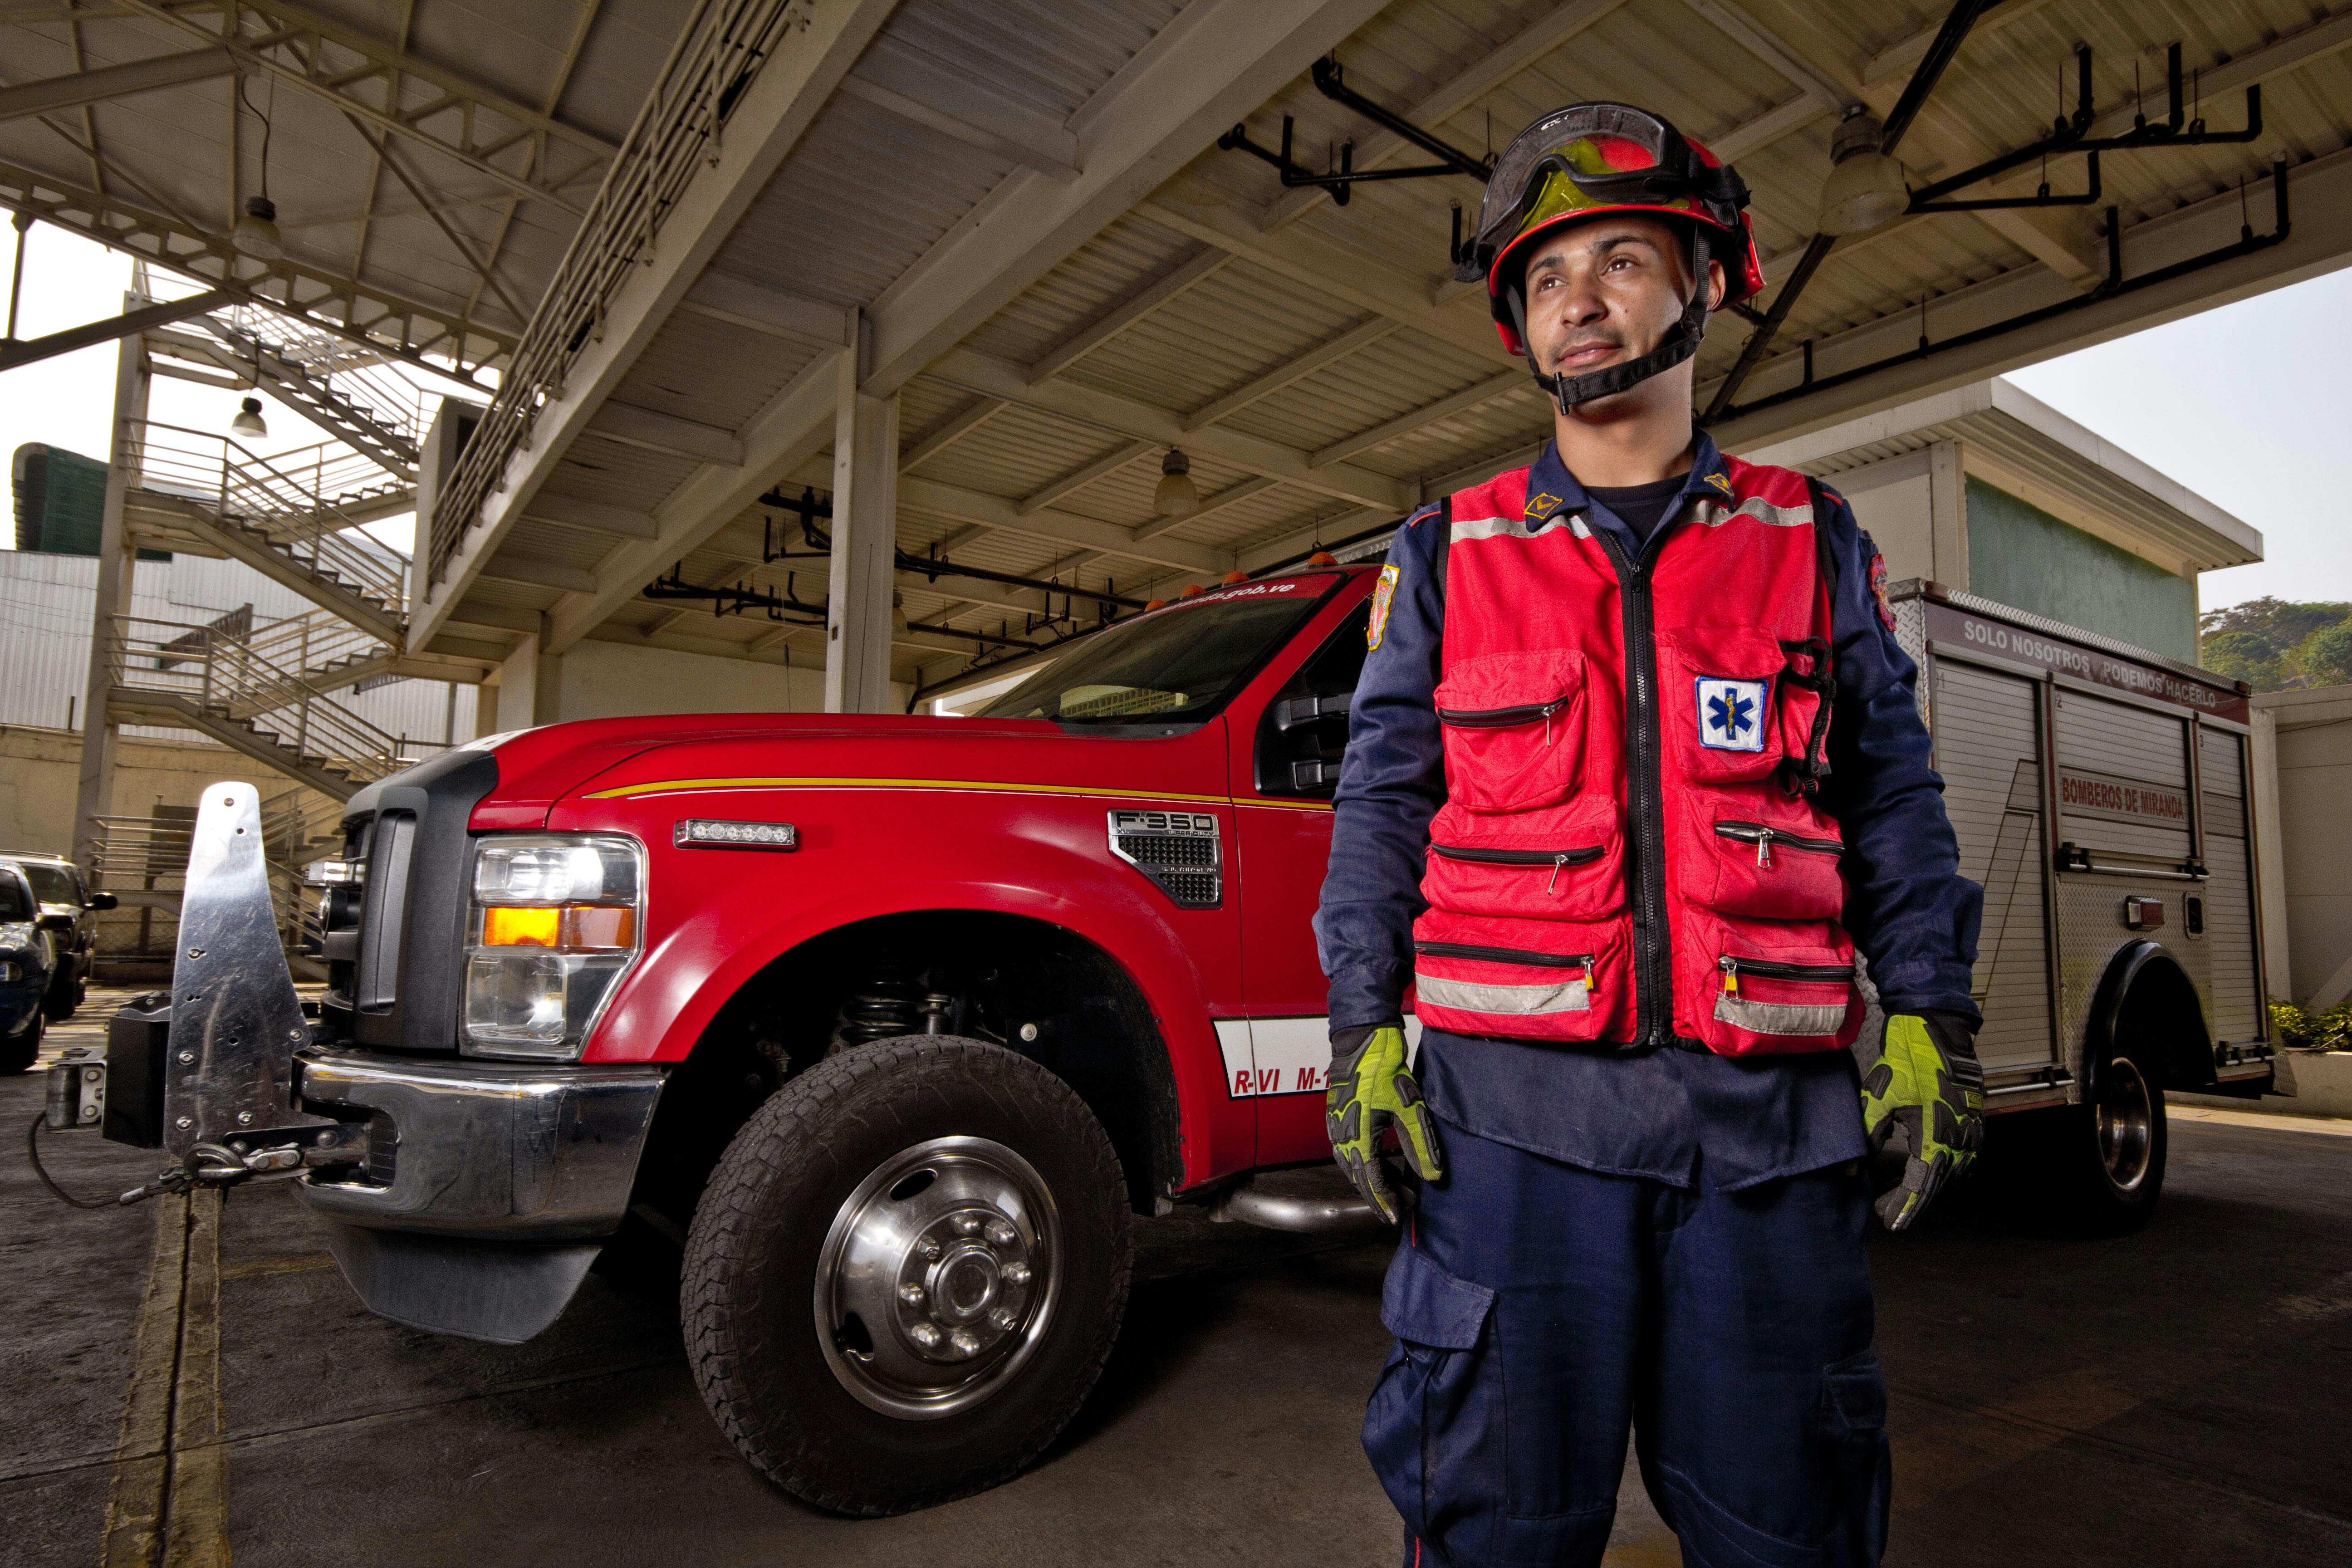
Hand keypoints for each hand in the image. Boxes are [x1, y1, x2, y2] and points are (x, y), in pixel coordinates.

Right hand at [1325, 1023, 1443, 1223]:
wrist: (1363, 1039)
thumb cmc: (1384, 1068)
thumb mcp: (1410, 1108)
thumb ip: (1421, 1144)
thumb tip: (1433, 1176)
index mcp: (1357, 1136)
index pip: (1372, 1180)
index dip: (1386, 1201)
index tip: (1397, 1217)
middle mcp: (1342, 1136)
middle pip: (1360, 1178)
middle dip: (1382, 1196)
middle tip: (1403, 1207)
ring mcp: (1337, 1127)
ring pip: (1354, 1167)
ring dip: (1375, 1180)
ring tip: (1400, 1188)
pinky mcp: (1339, 1119)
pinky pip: (1351, 1152)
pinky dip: (1368, 1164)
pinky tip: (1385, 1164)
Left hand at [1861, 1012, 1984, 1230]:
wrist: (1937, 1030)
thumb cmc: (1909, 1059)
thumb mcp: (1881, 1098)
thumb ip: (1868, 1135)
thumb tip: (1851, 1171)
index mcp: (1939, 1134)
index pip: (1921, 1184)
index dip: (1904, 1207)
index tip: (1889, 1224)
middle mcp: (1962, 1139)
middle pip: (1935, 1183)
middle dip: (1909, 1201)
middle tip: (1883, 1212)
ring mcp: (1972, 1133)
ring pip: (1947, 1173)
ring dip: (1923, 1186)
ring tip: (1893, 1196)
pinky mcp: (1972, 1124)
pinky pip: (1957, 1159)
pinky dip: (1936, 1170)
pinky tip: (1916, 1173)